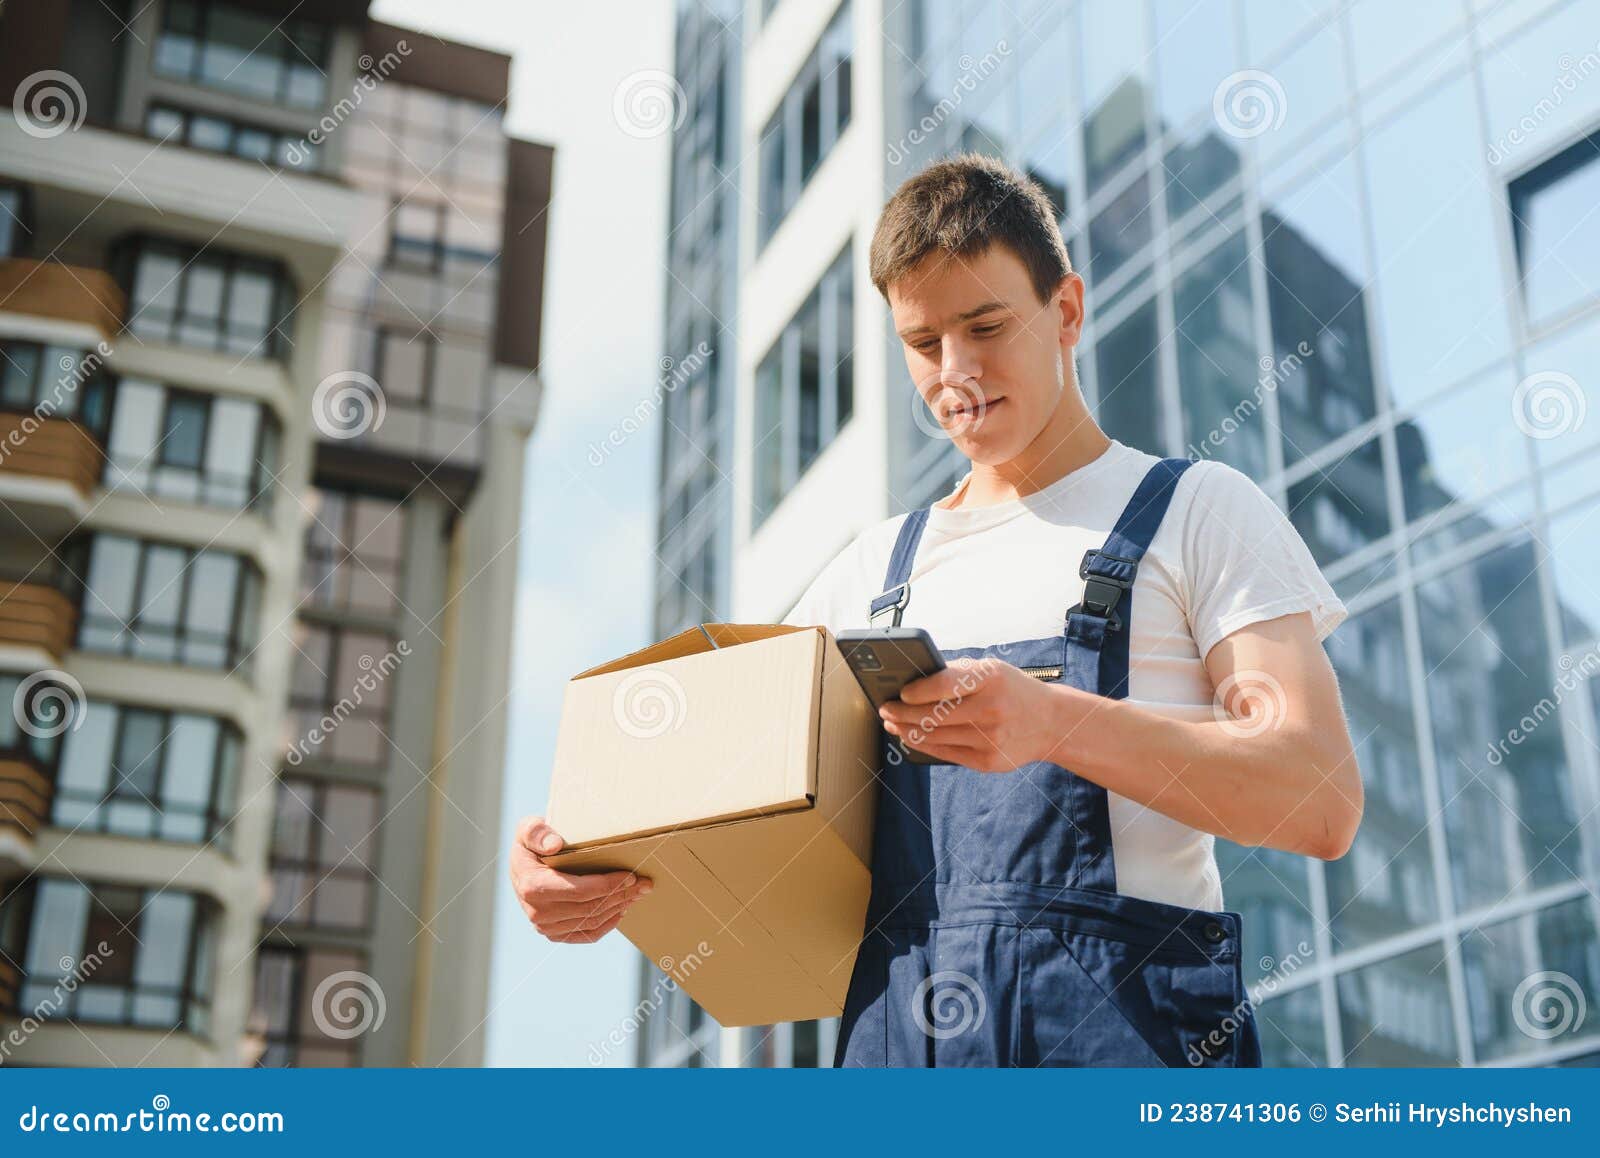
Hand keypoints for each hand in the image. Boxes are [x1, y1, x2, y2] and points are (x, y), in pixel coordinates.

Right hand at [510, 814, 652, 943]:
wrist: (521, 866)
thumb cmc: (531, 843)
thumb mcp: (527, 828)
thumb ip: (537, 832)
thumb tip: (555, 845)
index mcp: (533, 887)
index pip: (581, 891)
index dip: (609, 885)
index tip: (631, 875)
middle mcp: (537, 912)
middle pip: (590, 908)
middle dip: (620, 895)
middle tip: (644, 883)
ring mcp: (545, 926)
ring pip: (591, 921)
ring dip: (618, 908)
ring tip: (637, 893)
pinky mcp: (553, 934)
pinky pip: (586, 935)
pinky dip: (607, 924)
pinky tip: (621, 910)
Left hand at [878, 657, 1069, 771]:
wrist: (1050, 723)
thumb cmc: (1012, 690)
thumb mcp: (992, 670)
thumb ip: (956, 673)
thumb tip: (912, 682)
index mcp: (991, 678)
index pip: (943, 684)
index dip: (916, 691)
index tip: (900, 692)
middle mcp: (991, 708)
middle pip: (933, 715)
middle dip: (902, 713)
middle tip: (885, 708)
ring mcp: (990, 738)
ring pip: (935, 737)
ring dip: (906, 730)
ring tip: (892, 723)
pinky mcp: (987, 761)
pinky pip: (945, 754)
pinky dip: (923, 745)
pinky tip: (910, 737)